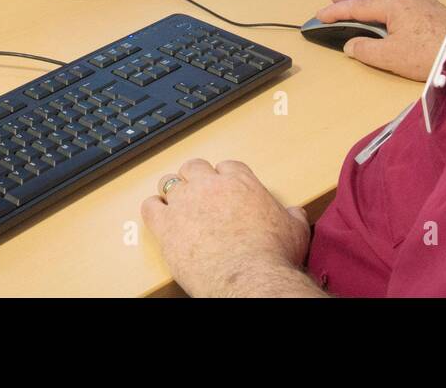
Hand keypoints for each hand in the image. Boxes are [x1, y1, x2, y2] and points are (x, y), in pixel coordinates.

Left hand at [141, 159, 319, 296]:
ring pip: (170, 183)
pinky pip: (151, 207)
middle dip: (195, 178)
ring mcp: (186, 203)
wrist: (250, 278)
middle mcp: (211, 186)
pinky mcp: (167, 226)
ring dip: (173, 191)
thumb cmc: (272, 256)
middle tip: (197, 193)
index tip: (223, 187)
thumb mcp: (294, 230)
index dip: (223, 177)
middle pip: (194, 167)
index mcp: (241, 183)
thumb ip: (291, 216)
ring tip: (175, 203)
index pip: (226, 167)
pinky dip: (153, 209)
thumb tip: (295, 214)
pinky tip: (158, 215)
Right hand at [314, 0, 445, 80]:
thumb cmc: (433, 53)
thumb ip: (366, 50)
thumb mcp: (391, 57)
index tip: (320, 15)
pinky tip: (386, 9)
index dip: (336, 12)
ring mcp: (420, 1)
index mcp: (393, 5)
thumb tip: (351, 45)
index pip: (357, 7)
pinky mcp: (431, 8)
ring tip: (357, 0)